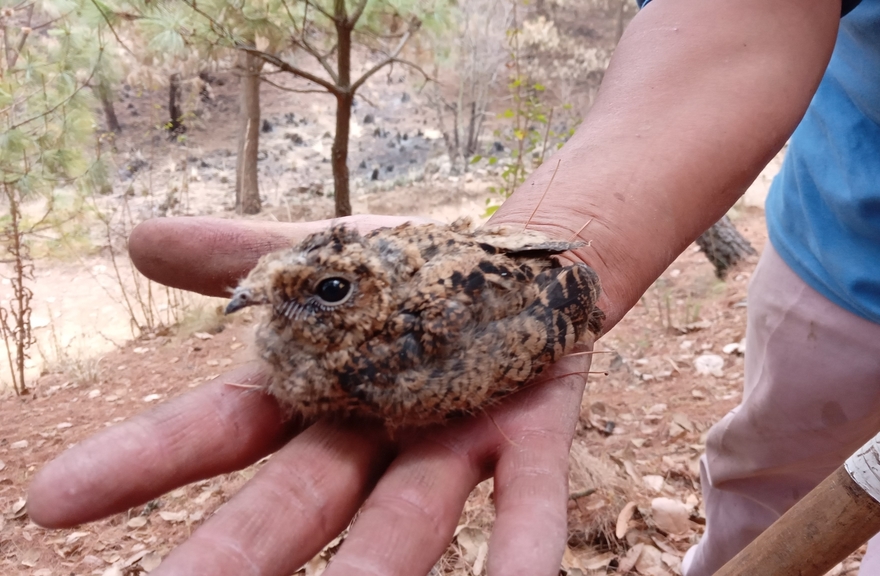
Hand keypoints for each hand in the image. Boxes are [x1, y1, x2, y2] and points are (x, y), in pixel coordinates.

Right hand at [28, 216, 591, 575]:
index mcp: (312, 394)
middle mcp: (370, 439)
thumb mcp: (324, 255)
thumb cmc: (414, 273)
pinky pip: (527, 498)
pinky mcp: (526, 440)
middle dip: (238, 557)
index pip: (215, 432)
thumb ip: (240, 257)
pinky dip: (524, 544)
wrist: (527, 270)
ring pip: (404, 522)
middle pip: (296, 505)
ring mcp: (448, 447)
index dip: (142, 463)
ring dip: (377, 569)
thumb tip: (137, 238)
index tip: (49, 504)